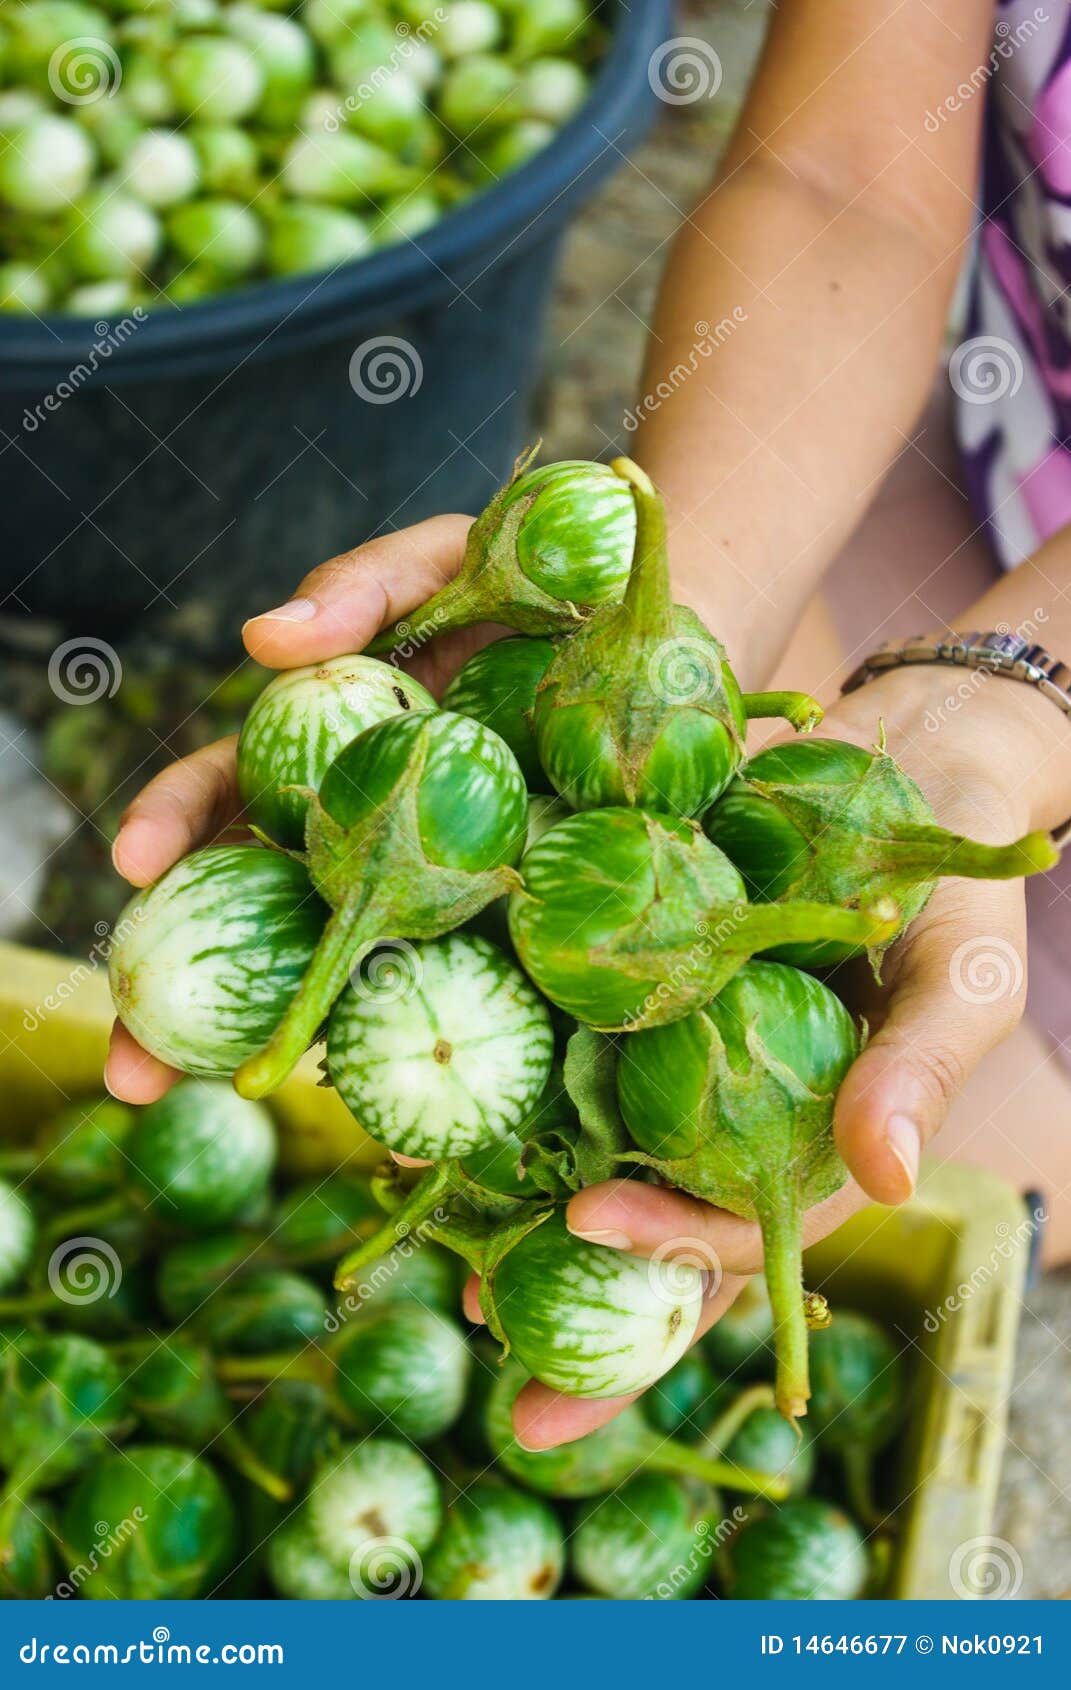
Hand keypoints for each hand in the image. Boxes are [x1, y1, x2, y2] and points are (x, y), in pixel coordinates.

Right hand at [106, 514, 484, 1103]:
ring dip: (287, 1052)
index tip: (136, 866)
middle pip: (256, 921)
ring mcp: (433, 894)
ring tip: (248, 1110)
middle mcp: (360, 837)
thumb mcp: (454, 563)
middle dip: (181, 1003)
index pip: (224, 798)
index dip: (171, 829)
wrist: (668, 638)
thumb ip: (366, 587)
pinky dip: (428, 1058)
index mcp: (323, 755)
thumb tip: (265, 639)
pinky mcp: (511, 932)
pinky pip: (463, 999)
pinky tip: (404, 1123)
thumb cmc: (540, 590)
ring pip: (343, 980)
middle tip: (133, 1070)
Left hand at [498, 661, 1048, 1448]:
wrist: (907, 773)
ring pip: (601, 1170)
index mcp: (812, 1143)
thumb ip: (920, 1069)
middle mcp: (734, 1125)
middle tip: (512, 1397)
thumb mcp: (959, 973)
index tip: (585, 1226)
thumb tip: (886, 1178)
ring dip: (529, 1235)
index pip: (741, 1225)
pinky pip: (571, 1062)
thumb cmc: (945, 883)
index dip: (669, 1245)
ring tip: (447, 1277)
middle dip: (597, 1338)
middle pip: (662, 1252)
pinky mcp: (632, 1000)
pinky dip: (515, 1104)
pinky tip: (440, 1131)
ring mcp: (679, 1069)